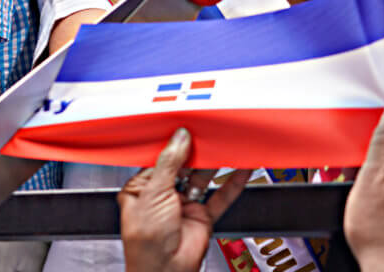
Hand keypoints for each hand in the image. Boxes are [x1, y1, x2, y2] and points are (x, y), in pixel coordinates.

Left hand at [119, 128, 251, 271]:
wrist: (164, 271)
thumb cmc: (146, 240)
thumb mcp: (153, 192)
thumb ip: (169, 162)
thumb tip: (179, 138)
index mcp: (142, 188)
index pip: (160, 158)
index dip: (173, 143)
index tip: (187, 125)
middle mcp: (163, 195)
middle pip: (183, 165)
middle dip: (197, 151)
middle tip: (210, 131)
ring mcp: (184, 205)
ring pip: (203, 177)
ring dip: (215, 163)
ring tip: (228, 144)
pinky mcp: (202, 216)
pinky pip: (220, 196)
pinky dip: (232, 183)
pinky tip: (242, 169)